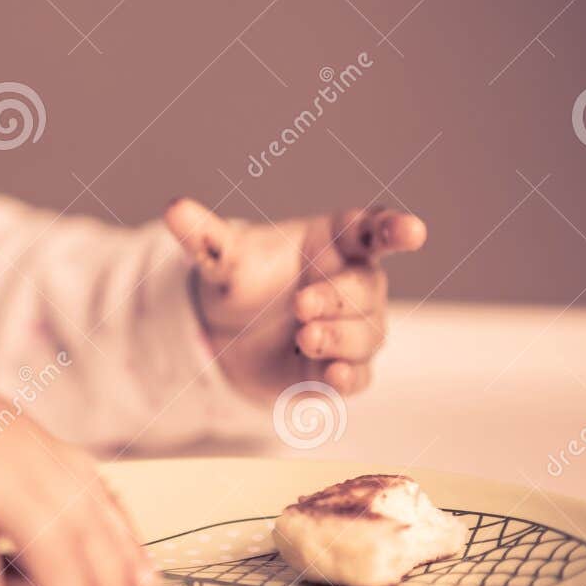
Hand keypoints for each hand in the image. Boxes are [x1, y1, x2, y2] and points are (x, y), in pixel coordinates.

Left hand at [163, 199, 426, 404]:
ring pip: (367, 334)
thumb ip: (206, 238)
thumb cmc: (244, 283)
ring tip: (305, 336)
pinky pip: (359, 376)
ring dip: (340, 337)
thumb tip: (174, 209)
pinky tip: (334, 374)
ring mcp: (350, 330)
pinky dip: (349, 376)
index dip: (394, 229)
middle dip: (338, 297)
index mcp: (335, 243)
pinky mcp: (336, 371)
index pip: (374, 230)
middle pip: (366, 287)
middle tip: (302, 305)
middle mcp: (352, 285)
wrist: (225, 338)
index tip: (411, 231)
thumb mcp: (223, 260)